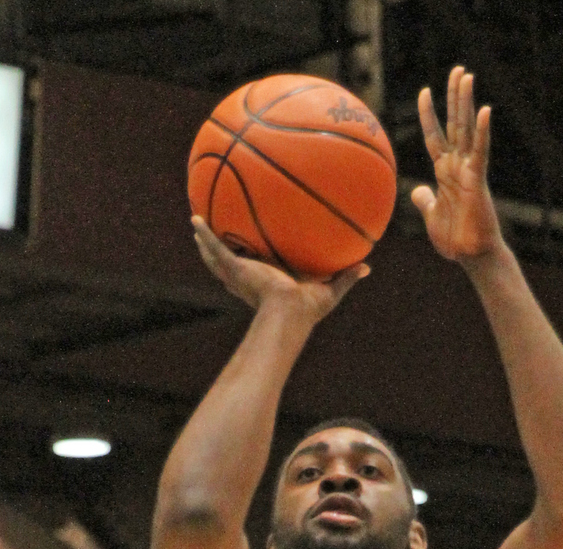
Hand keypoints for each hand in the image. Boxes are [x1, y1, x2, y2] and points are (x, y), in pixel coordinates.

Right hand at [191, 216, 368, 319]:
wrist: (289, 314)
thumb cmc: (308, 310)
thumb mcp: (329, 289)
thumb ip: (346, 277)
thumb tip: (367, 267)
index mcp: (265, 285)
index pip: (254, 273)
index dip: (248, 265)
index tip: (247, 254)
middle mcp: (248, 280)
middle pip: (228, 265)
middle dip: (219, 254)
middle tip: (212, 239)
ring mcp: (239, 275)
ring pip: (215, 257)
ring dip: (205, 243)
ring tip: (196, 226)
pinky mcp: (236, 270)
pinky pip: (216, 248)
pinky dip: (205, 234)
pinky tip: (195, 219)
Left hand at [411, 67, 502, 262]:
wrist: (471, 255)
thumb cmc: (455, 238)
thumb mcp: (431, 215)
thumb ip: (425, 200)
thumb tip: (417, 191)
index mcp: (445, 172)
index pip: (435, 136)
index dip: (429, 115)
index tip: (425, 92)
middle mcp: (458, 165)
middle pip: (455, 123)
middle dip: (454, 97)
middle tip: (457, 70)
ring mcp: (469, 170)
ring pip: (467, 129)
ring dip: (466, 102)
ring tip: (467, 76)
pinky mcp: (478, 179)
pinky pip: (480, 151)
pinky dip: (483, 131)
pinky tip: (485, 110)